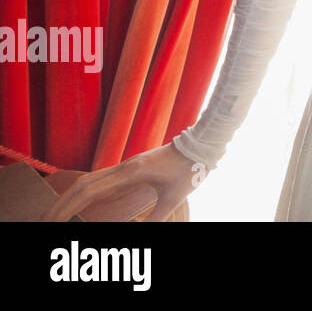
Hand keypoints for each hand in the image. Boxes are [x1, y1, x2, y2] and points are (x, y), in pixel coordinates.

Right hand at [41, 143, 202, 221]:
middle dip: (59, 206)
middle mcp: (122, 168)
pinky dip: (83, 195)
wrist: (202, 144)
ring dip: (69, 199)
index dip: (66, 208)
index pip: (88, 192)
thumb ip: (155, 219)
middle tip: (43, 224)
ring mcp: (124, 167)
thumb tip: (140, 235)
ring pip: (87, 182)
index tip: (50, 222)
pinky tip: (77, 207)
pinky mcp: (129, 169)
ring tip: (54, 218)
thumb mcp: (175, 197)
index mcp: (130, 173)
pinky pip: (99, 181)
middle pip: (80, 186)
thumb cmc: (191, 168)